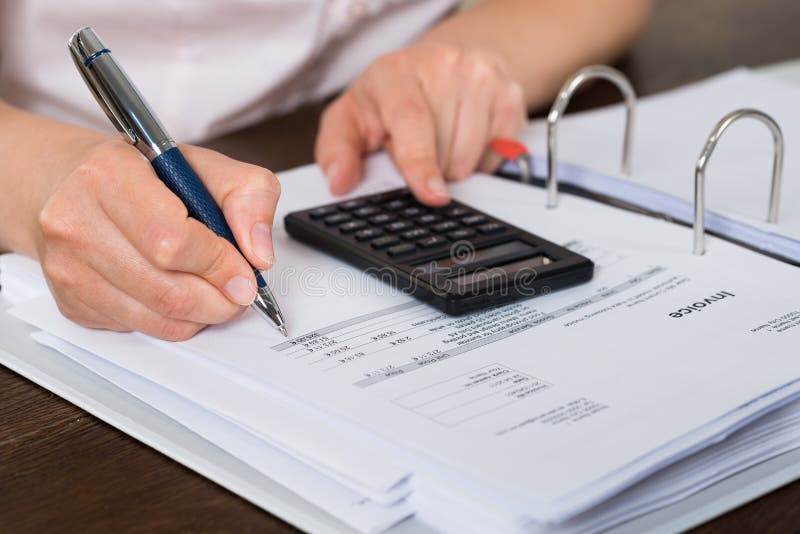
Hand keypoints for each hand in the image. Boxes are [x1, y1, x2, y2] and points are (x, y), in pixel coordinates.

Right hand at [35, 139, 280, 339]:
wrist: (72, 182)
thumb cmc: (142, 174)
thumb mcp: (206, 164)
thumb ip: (249, 196)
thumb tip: (259, 252)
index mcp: (108, 175)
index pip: (173, 242)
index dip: (219, 266)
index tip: (245, 272)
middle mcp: (75, 220)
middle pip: (167, 291)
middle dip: (219, 300)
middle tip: (239, 292)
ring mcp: (66, 266)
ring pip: (155, 317)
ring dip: (200, 315)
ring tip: (214, 292)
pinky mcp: (70, 302)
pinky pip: (137, 328)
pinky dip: (171, 321)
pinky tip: (176, 292)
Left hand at [316, 42, 525, 205]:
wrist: (438, 65)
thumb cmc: (389, 99)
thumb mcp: (350, 119)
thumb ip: (336, 151)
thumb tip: (339, 182)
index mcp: (396, 72)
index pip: (412, 122)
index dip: (421, 164)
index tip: (432, 194)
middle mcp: (443, 65)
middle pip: (444, 152)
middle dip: (427, 168)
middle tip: (414, 146)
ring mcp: (482, 77)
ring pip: (470, 159)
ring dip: (451, 166)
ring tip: (437, 139)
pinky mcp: (511, 96)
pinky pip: (496, 156)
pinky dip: (477, 160)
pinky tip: (464, 136)